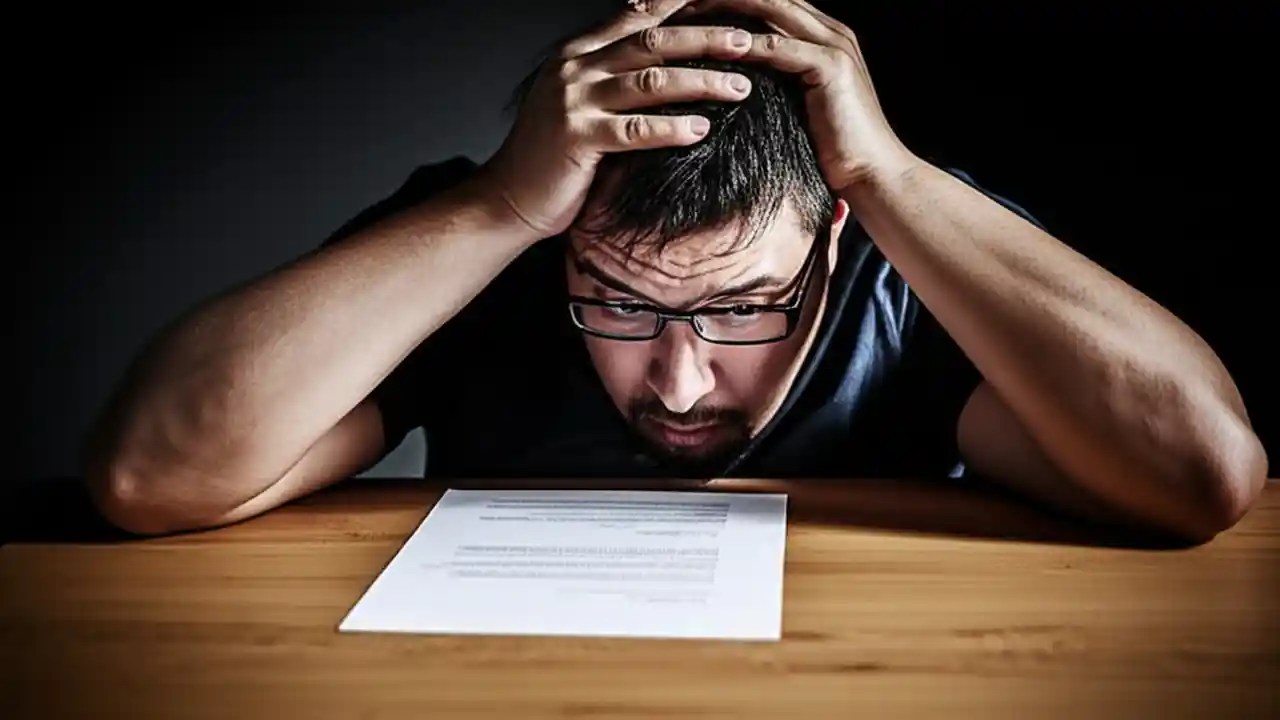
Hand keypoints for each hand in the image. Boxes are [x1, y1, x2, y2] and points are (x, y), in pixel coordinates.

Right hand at [476, 0, 755, 242]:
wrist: (509, 199)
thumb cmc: (553, 157)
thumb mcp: (582, 104)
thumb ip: (615, 78)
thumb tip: (672, 64)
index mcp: (579, 53)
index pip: (638, 16)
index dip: (682, 6)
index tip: (726, 5)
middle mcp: (574, 68)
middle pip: (653, 41)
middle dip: (706, 39)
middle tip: (748, 43)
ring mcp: (573, 100)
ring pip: (651, 81)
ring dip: (702, 82)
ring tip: (741, 88)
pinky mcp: (576, 137)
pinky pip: (635, 129)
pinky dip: (672, 128)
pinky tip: (702, 130)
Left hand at [677, 0, 918, 192]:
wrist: (874, 175)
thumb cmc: (832, 152)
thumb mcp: (796, 108)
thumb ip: (773, 84)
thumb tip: (728, 82)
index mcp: (822, 35)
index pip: (767, 1)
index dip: (725, 0)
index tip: (682, 8)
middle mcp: (830, 30)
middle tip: (674, 2)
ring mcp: (833, 44)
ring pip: (770, 9)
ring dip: (725, 9)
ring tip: (684, 14)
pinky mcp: (831, 65)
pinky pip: (778, 46)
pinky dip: (743, 44)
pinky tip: (710, 47)